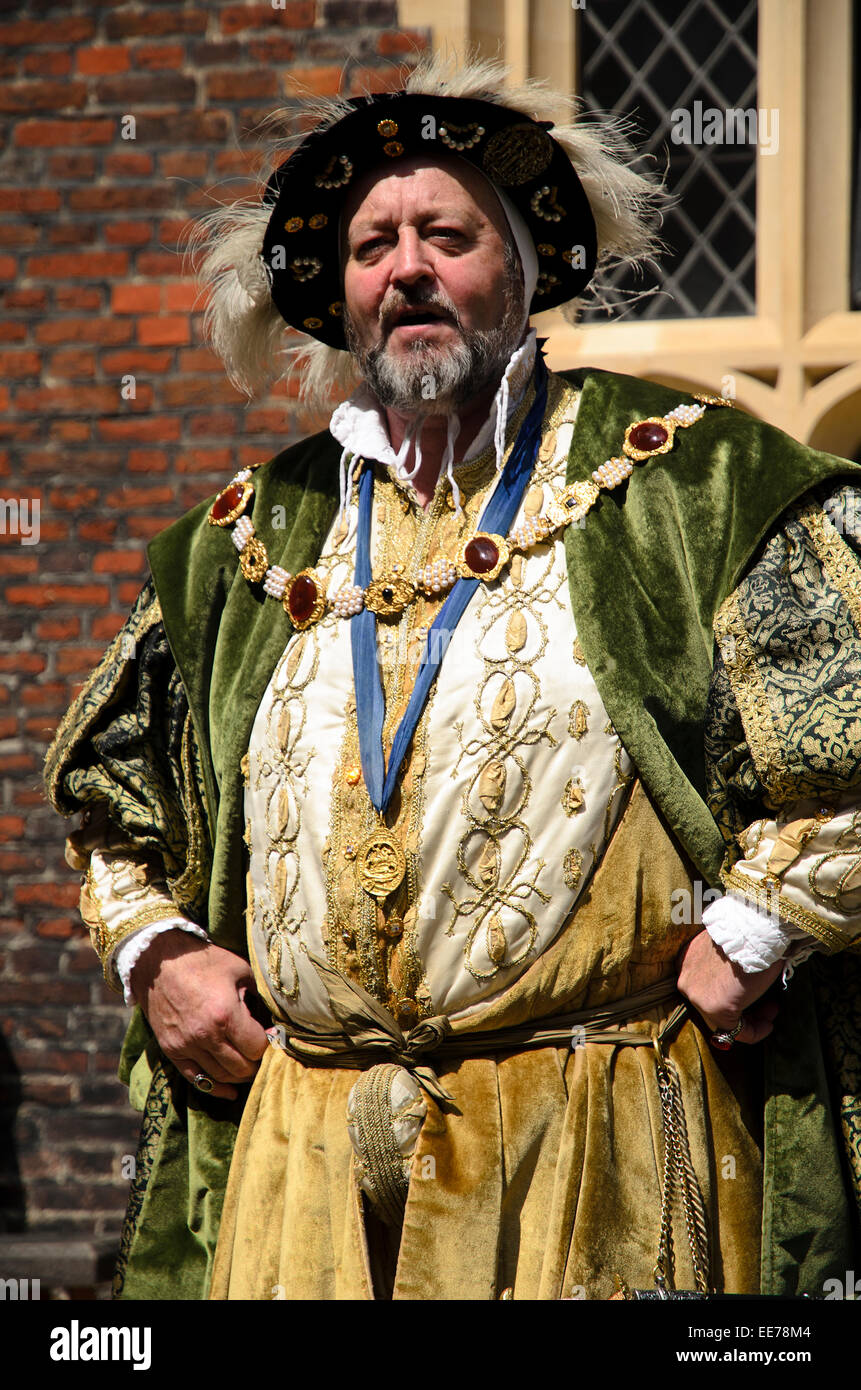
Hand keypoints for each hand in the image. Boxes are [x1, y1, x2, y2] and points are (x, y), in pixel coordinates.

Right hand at [130, 929, 267, 1098]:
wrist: (159, 960)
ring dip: (239, 1075)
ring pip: (221, 1076)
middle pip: (241, 1068)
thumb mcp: (240, 971)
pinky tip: (230, 1090)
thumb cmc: (204, 961)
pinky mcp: (171, 1051)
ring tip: (248, 1065)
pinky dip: (215, 1088)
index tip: (273, 1037)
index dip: (269, 1044)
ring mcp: (186, 1046)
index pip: (257, 1048)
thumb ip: (258, 999)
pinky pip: (196, 1079)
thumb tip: (273, 1023)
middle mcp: (205, 1036)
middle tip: (262, 1053)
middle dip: (257, 1063)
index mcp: (225, 1015)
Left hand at [676, 928, 781, 1044]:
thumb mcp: (728, 948)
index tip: (752, 992)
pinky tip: (769, 1024)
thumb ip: (725, 967)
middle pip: (715, 1004)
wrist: (754, 928)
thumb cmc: (747, 933)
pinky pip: (735, 1030)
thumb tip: (740, 983)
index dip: (732, 994)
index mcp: (686, 961)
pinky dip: (754, 1031)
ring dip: (752, 1019)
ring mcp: (698, 997)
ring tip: (772, 1010)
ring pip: (724, 1019)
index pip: (707, 988)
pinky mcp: (715, 1008)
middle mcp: (686, 980)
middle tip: (768, 1003)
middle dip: (744, 1006)